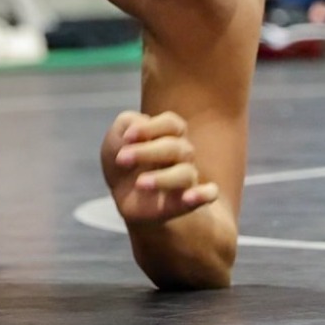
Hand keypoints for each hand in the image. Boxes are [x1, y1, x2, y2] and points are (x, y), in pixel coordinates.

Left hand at [99, 110, 219, 224]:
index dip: (150, 127)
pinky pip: (208, 195)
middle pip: (176, 148)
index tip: (126, 137)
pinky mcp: (186, 202)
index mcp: (167, 135)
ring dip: (162, 178)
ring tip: (140, 183)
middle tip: (121, 159)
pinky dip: (204, 195)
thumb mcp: (116, 139)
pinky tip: (190, 198)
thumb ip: (127, 123)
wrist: (124, 198)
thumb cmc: (125, 162)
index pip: (172, 124)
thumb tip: (140, 125)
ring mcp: (186, 178)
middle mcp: (181, 154)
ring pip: (186, 173)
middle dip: (147, 152)